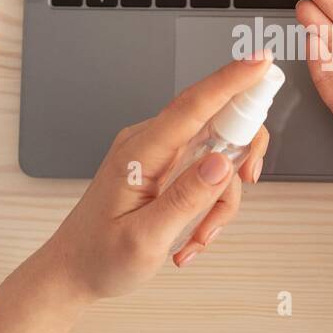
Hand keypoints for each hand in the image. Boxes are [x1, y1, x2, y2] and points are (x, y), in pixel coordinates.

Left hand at [50, 55, 272, 301]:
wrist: (72, 272)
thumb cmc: (99, 257)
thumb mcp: (144, 240)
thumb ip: (185, 199)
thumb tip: (222, 162)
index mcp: (140, 153)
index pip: (193, 105)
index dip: (230, 80)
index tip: (260, 60)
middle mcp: (150, 144)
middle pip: (217, 124)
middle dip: (241, 156)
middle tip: (247, 181)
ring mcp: (159, 155)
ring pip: (219, 158)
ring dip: (220, 201)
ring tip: (199, 237)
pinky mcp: (166, 169)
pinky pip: (206, 174)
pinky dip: (209, 206)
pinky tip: (191, 236)